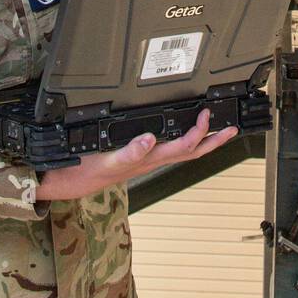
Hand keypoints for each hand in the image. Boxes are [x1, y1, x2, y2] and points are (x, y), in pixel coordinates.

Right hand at [35, 108, 238, 201]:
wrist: (66, 181)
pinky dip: (179, 143)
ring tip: (218, 133)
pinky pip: (163, 151)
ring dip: (201, 143)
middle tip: (231, 128)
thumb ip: (129, 153)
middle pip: (189, 152)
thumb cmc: (84, 170)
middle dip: (212, 141)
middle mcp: (149, 160)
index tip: (207, 116)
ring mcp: (144, 160)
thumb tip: (150, 139)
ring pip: (179, 153)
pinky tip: (185, 136)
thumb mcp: (106, 161)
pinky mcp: (136, 159)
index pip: (181, 147)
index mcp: (146, 158)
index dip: (198, 134)